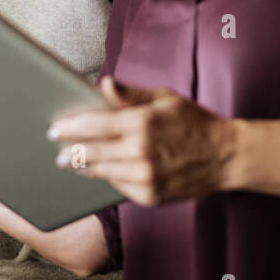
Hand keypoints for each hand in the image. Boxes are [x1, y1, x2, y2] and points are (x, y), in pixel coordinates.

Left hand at [47, 76, 239, 205]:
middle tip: (57, 150)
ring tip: (71, 162)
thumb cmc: (193, 121)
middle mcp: (140, 152)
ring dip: (83, 167)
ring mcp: (145, 177)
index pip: (93, 125)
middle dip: (70, 151)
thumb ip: (131, 94)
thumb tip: (104, 83)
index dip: (69, 128)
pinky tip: (100, 172)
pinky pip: (119, 187)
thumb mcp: (164, 98)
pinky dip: (108, 178)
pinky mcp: (150, 196)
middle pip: (91, 152)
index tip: (54, 129)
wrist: (225, 156)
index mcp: (142, 123)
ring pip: (102, 172)